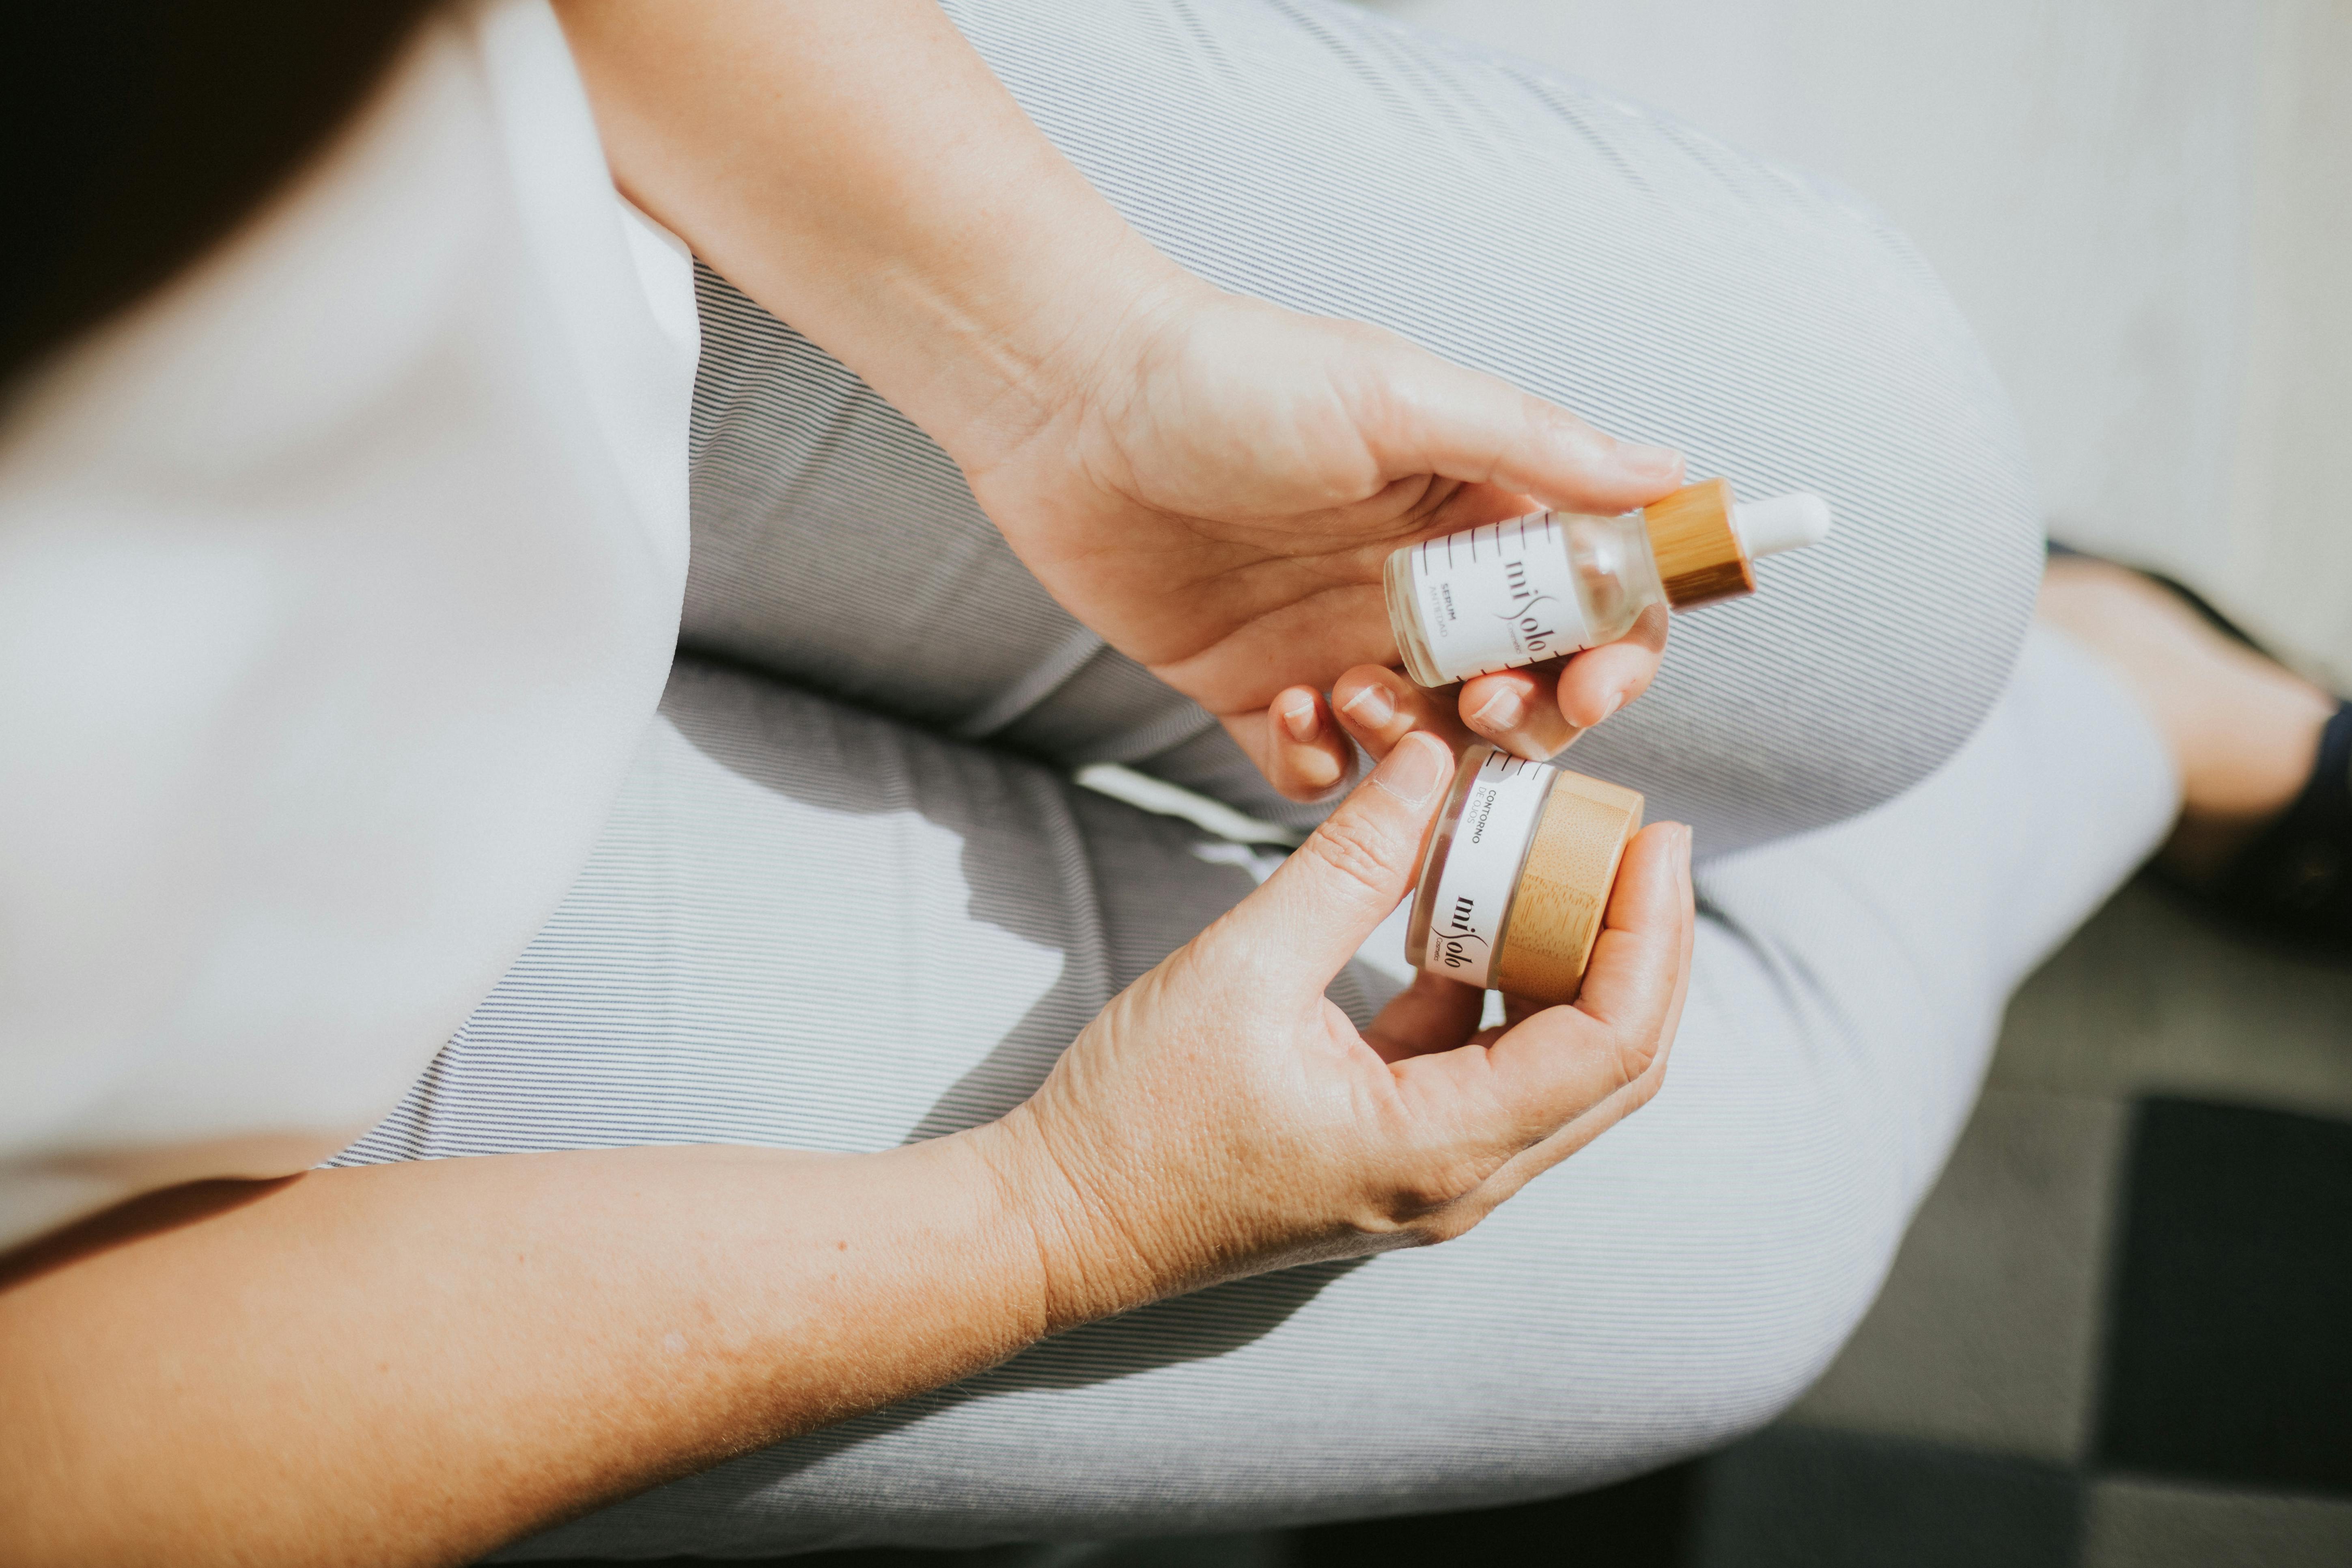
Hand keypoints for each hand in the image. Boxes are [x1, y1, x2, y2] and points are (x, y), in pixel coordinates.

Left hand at [959, 278, 1681, 800]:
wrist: (1069, 403)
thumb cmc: (1232, 377)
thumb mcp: (1398, 395)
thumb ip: (1534, 447)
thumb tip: (1668, 474)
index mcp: (1472, 507)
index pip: (1590, 598)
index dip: (1616, 652)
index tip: (1593, 684)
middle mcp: (1417, 583)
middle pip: (1524, 689)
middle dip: (1522, 718)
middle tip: (1478, 709)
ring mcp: (1338, 640)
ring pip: (1427, 745)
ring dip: (1415, 747)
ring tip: (1354, 692)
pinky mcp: (1253, 687)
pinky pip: (1317, 770)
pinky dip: (1320, 768)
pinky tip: (1288, 716)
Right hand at [983, 730, 1693, 1324]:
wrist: (1060, 1224)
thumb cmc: (1137, 1115)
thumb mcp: (1242, 968)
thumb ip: (1347, 866)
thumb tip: (1430, 762)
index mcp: (1441, 1149)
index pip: (1612, 1044)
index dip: (1650, 933)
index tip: (1654, 835)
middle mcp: (1460, 1181)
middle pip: (1613, 1064)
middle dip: (1639, 945)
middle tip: (1636, 839)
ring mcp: (1432, 1179)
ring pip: (1556, 1068)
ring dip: (1569, 964)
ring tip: (1560, 859)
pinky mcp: (1395, 1157)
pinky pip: (1484, 1071)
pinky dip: (1496, 990)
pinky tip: (1471, 910)